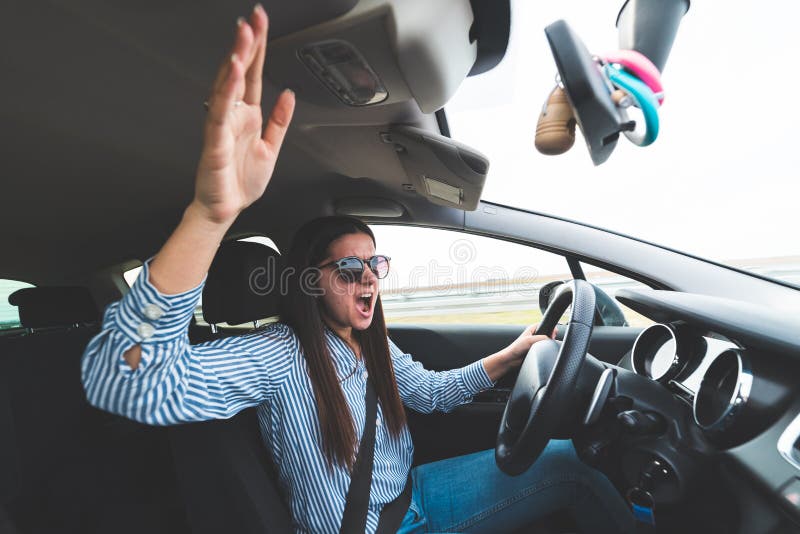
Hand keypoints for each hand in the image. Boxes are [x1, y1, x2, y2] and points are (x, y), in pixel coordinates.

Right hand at [193, 4, 295, 224]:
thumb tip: (288, 94)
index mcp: (248, 115)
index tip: (261, 24)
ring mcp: (223, 124)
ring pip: (229, 85)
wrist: (226, 209)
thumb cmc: (240, 182)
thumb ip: (280, 121)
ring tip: (244, 36)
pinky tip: (235, 72)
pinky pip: (221, 110)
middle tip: (253, 18)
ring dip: (237, 59)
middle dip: (246, 44)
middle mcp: (234, 114)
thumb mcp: (272, 148)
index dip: (259, 49)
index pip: (255, 74)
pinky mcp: (216, 139)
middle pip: (241, 72)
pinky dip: (227, 90)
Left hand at [503, 323, 555, 367]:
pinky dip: (545, 350)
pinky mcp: (536, 350)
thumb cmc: (516, 348)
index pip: (545, 325)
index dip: (551, 328)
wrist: (511, 359)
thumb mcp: (529, 340)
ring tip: (545, 347)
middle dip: (550, 337)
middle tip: (551, 341)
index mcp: (532, 329)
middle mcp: (534, 335)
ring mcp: (535, 343)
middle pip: (547, 334)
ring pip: (546, 342)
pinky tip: (543, 352)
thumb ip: (541, 338)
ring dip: (547, 345)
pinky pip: (544, 349)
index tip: (553, 334)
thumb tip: (550, 340)